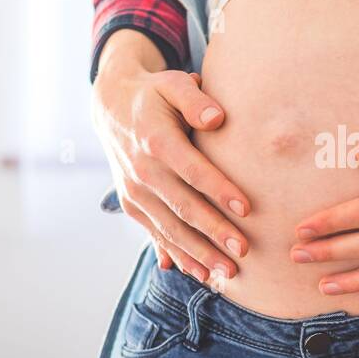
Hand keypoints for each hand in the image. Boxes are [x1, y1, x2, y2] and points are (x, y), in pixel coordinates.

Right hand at [92, 30, 249, 282]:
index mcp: (155, 140)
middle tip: (244, 251)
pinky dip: (178, 255)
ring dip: (199, 253)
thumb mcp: (172, 84)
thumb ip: (194, 100)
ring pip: (170, 228)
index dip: (220, 190)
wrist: (111, 106)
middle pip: (183, 207)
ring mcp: (134, 192)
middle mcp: (142, 171)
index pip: (193, 170)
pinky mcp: (131, 205)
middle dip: (214, 233)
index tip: (247, 209)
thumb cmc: (155, 94)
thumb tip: (216, 117)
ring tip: (228, 273)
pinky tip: (200, 273)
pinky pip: (156, 234)